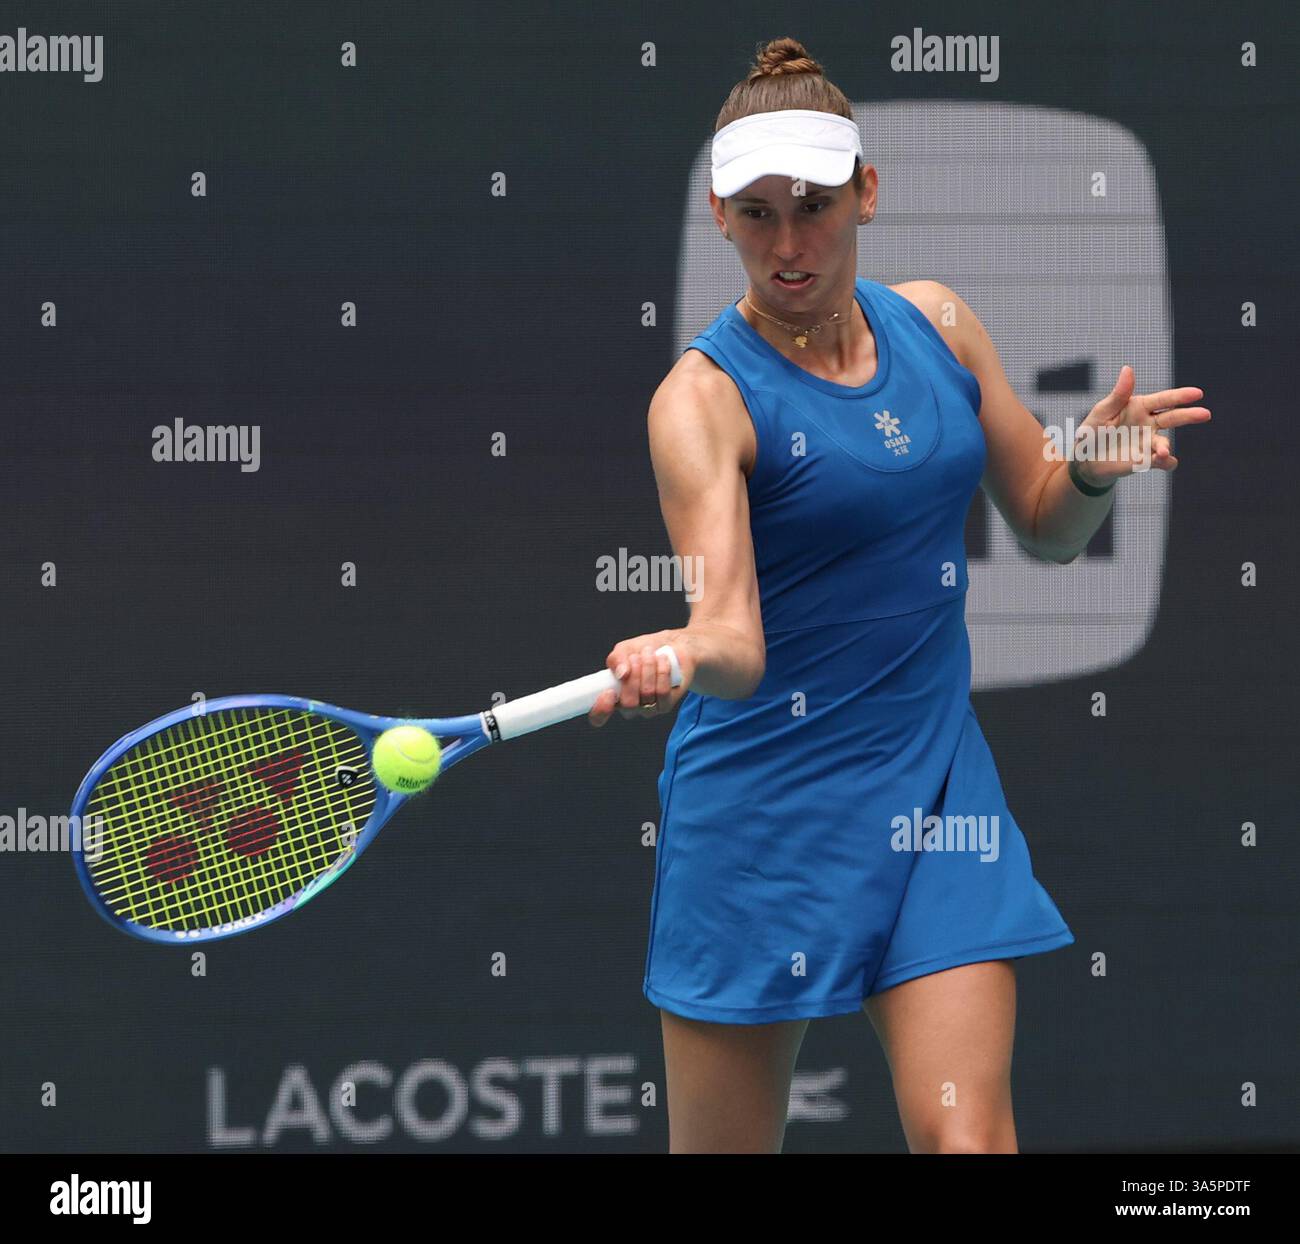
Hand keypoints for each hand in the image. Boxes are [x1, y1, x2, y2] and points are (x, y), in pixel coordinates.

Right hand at [588, 631, 693, 726]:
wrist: (670, 646)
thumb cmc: (643, 651)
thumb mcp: (624, 650)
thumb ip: (616, 659)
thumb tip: (621, 673)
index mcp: (612, 695)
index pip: (599, 716)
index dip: (601, 709)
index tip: (608, 692)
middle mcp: (628, 706)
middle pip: (628, 703)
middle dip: (633, 676)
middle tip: (635, 657)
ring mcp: (648, 708)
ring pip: (646, 694)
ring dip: (647, 668)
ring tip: (649, 652)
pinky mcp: (666, 704)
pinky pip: (662, 692)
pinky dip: (662, 671)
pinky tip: (662, 659)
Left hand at [1072, 365, 1210, 486]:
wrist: (1085, 459)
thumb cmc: (1093, 431)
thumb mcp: (1102, 411)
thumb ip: (1118, 394)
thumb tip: (1128, 369)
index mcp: (1140, 407)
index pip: (1164, 399)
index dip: (1180, 396)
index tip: (1198, 393)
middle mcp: (1149, 424)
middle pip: (1173, 418)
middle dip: (1189, 415)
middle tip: (1205, 414)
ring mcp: (1148, 443)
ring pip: (1165, 442)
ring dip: (1165, 446)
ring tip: (1162, 451)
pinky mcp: (1145, 461)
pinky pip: (1162, 462)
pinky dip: (1167, 462)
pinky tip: (1165, 461)